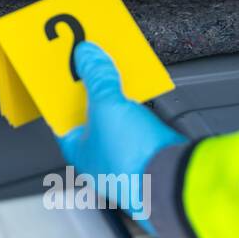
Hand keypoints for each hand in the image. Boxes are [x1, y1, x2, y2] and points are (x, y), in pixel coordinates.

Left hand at [56, 42, 185, 231]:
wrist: (176, 182)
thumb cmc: (133, 160)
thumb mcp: (107, 105)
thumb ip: (97, 77)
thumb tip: (87, 55)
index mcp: (80, 153)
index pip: (63, 121)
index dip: (63, 98)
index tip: (66, 77)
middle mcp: (102, 161)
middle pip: (93, 120)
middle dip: (96, 96)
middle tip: (96, 71)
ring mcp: (128, 161)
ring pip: (118, 124)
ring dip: (120, 103)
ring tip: (121, 80)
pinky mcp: (153, 158)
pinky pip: (141, 128)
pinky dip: (141, 112)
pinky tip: (145, 99)